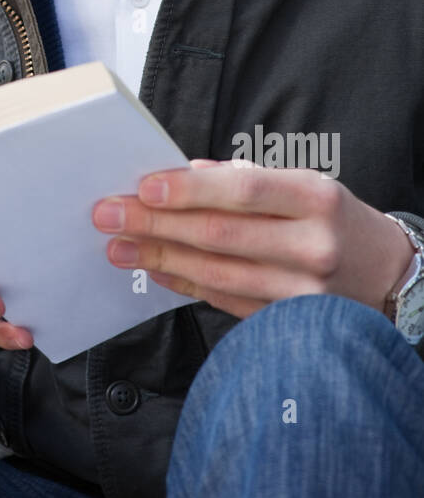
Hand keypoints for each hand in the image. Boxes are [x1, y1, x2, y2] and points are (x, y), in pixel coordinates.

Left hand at [92, 158, 415, 319]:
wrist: (388, 275)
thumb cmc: (333, 220)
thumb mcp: (304, 184)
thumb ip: (244, 178)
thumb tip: (182, 173)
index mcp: (316, 198)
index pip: (244, 190)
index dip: (190, 188)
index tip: (143, 187)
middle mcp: (312, 246)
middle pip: (220, 235)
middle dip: (155, 224)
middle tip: (108, 215)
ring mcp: (303, 293)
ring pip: (216, 274)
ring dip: (159, 259)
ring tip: (119, 246)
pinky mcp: (288, 324)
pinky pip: (224, 301)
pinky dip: (185, 284)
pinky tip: (155, 271)